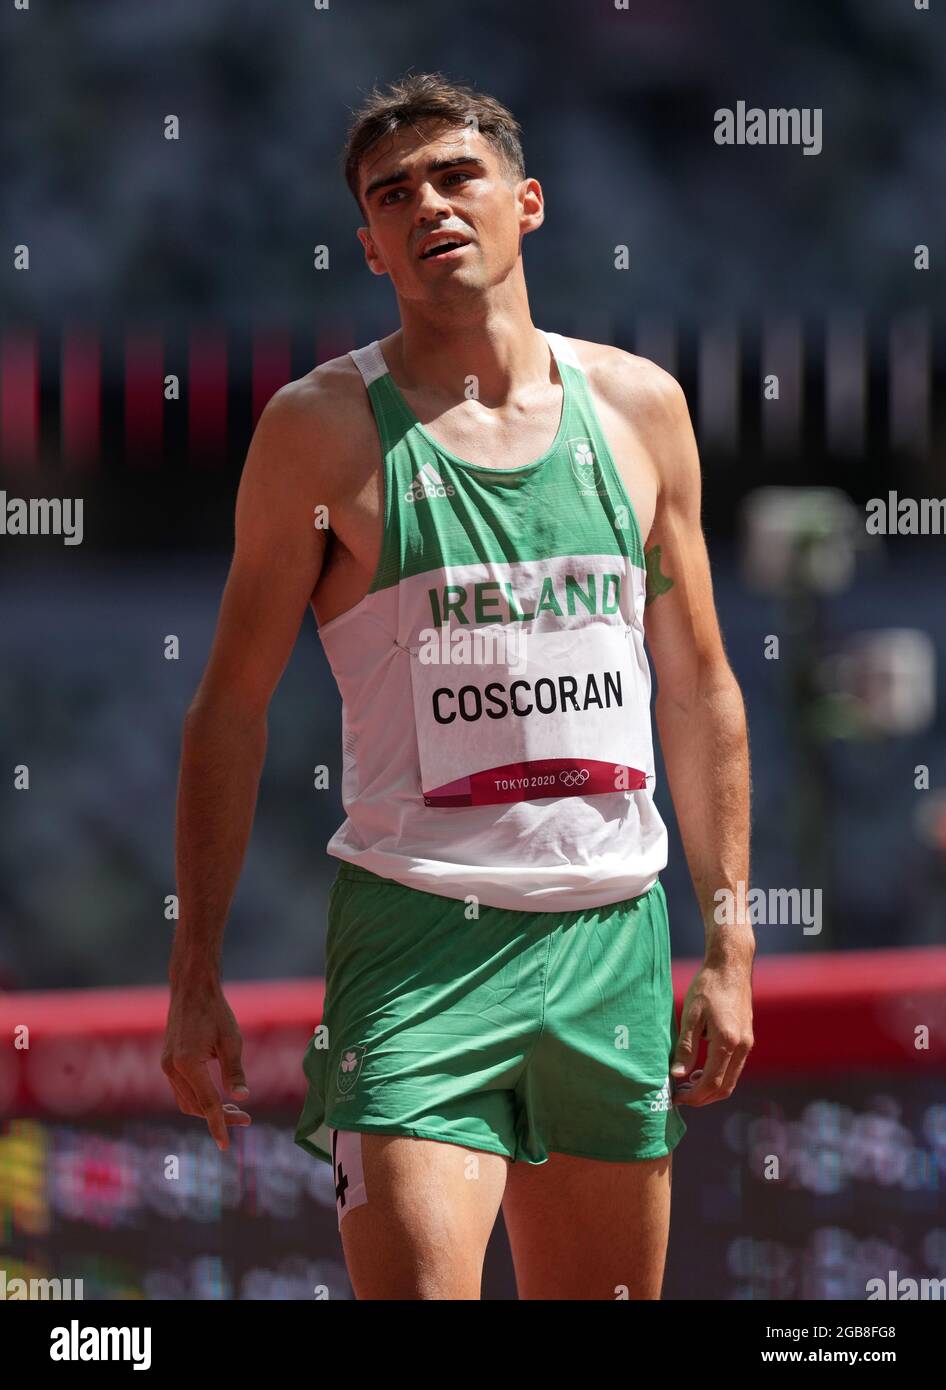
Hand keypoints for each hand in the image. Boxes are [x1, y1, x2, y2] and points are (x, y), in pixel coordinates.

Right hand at [161, 978, 251, 1148]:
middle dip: (219, 1117)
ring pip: (186, 1101)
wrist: (191, 989)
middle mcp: (172, 1068)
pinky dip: (199, 1098)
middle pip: (195, 1107)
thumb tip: (242, 1097)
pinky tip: (217, 1096)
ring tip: (236, 1109)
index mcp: (187, 1063)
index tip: (226, 1145)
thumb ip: (235, 1071)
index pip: (206, 1104)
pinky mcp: (168, 1062)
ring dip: (208, 1110)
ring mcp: (166, 1066)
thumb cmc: (215, 1011)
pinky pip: (182, 1090)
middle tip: (245, 1119)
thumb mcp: (231, 1040)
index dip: (218, 1125)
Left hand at [671, 957, 752, 1106]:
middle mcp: (742, 1046)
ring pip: (731, 1080)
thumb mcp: (690, 1015)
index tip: (676, 1097)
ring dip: (711, 1088)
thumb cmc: (708, 986)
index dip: (694, 1095)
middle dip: (702, 1097)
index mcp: (727, 1041)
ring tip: (687, 1084)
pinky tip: (701, 1070)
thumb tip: (677, 1075)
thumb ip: (685, 1047)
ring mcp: (747, 1043)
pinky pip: (735, 1068)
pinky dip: (719, 1076)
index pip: (712, 1082)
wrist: (731, 966)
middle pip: (725, 1087)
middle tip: (680, 1096)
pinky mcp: (747, 1039)